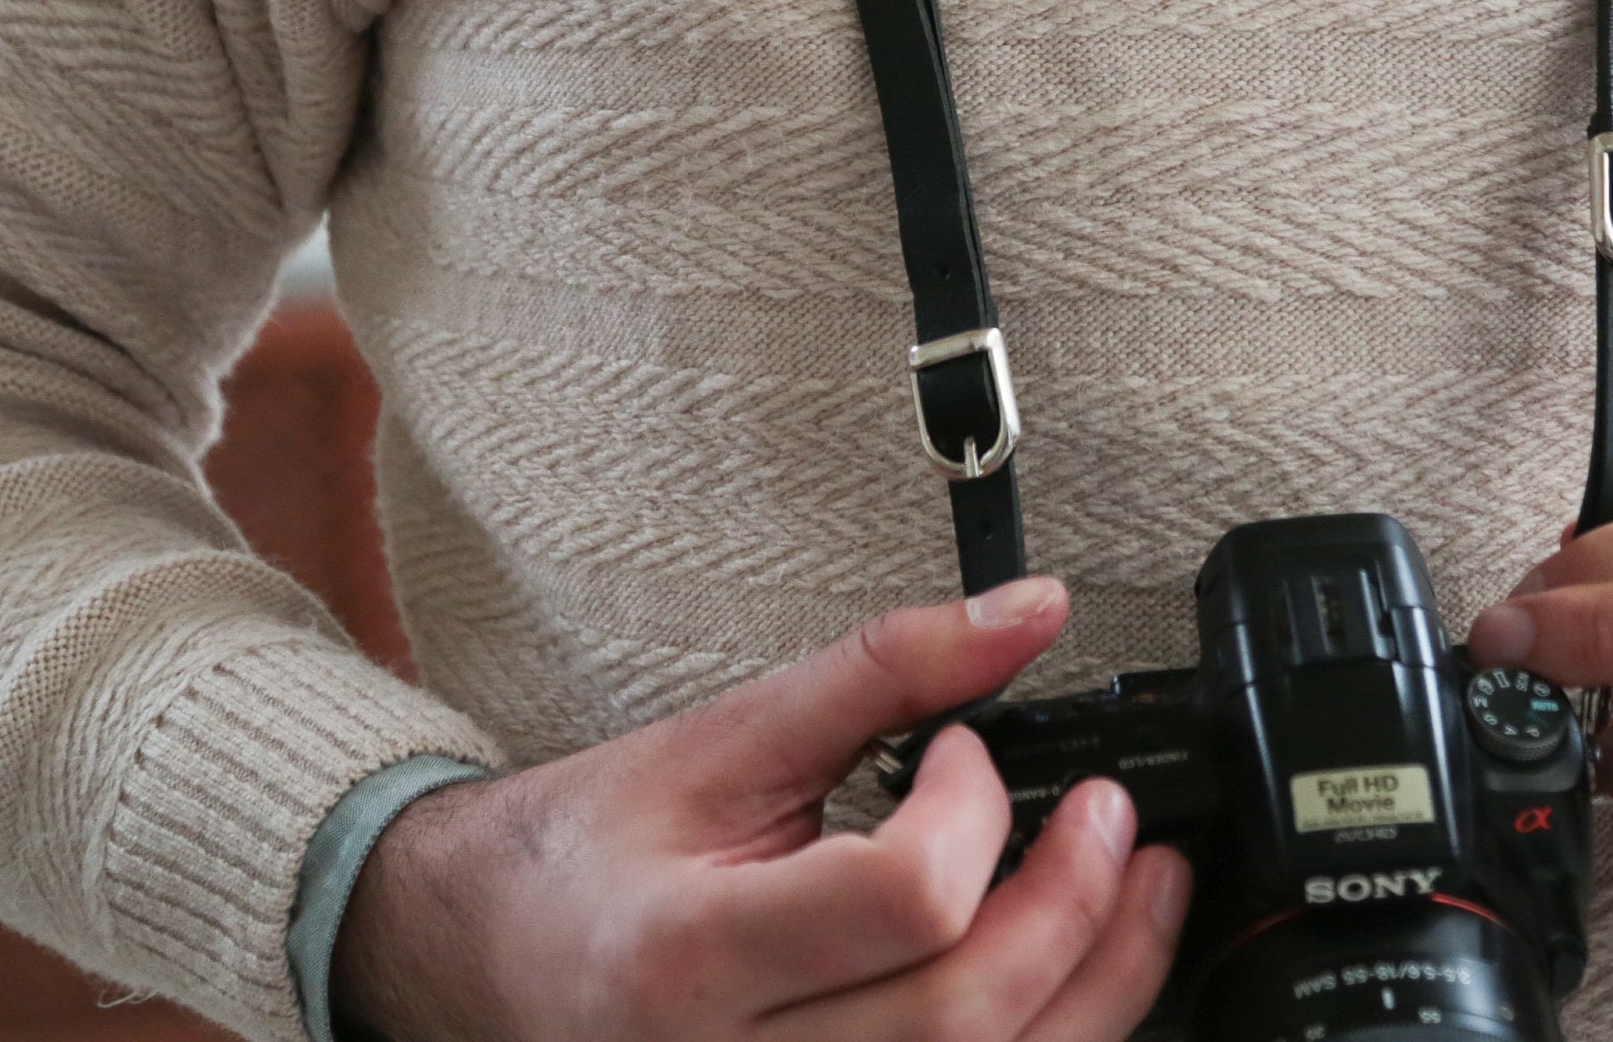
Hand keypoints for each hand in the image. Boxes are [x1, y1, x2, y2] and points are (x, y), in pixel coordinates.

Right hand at [337, 577, 1191, 1039]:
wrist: (475, 958)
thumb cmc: (583, 856)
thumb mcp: (721, 739)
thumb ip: (885, 671)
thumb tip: (1031, 613)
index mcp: (689, 954)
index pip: (903, 898)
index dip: (974, 811)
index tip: (969, 753)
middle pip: (970, 1015)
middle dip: (1080, 905)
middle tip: (1111, 819)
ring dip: (1099, 985)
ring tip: (1138, 892)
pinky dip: (1043, 1037)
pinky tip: (1070, 976)